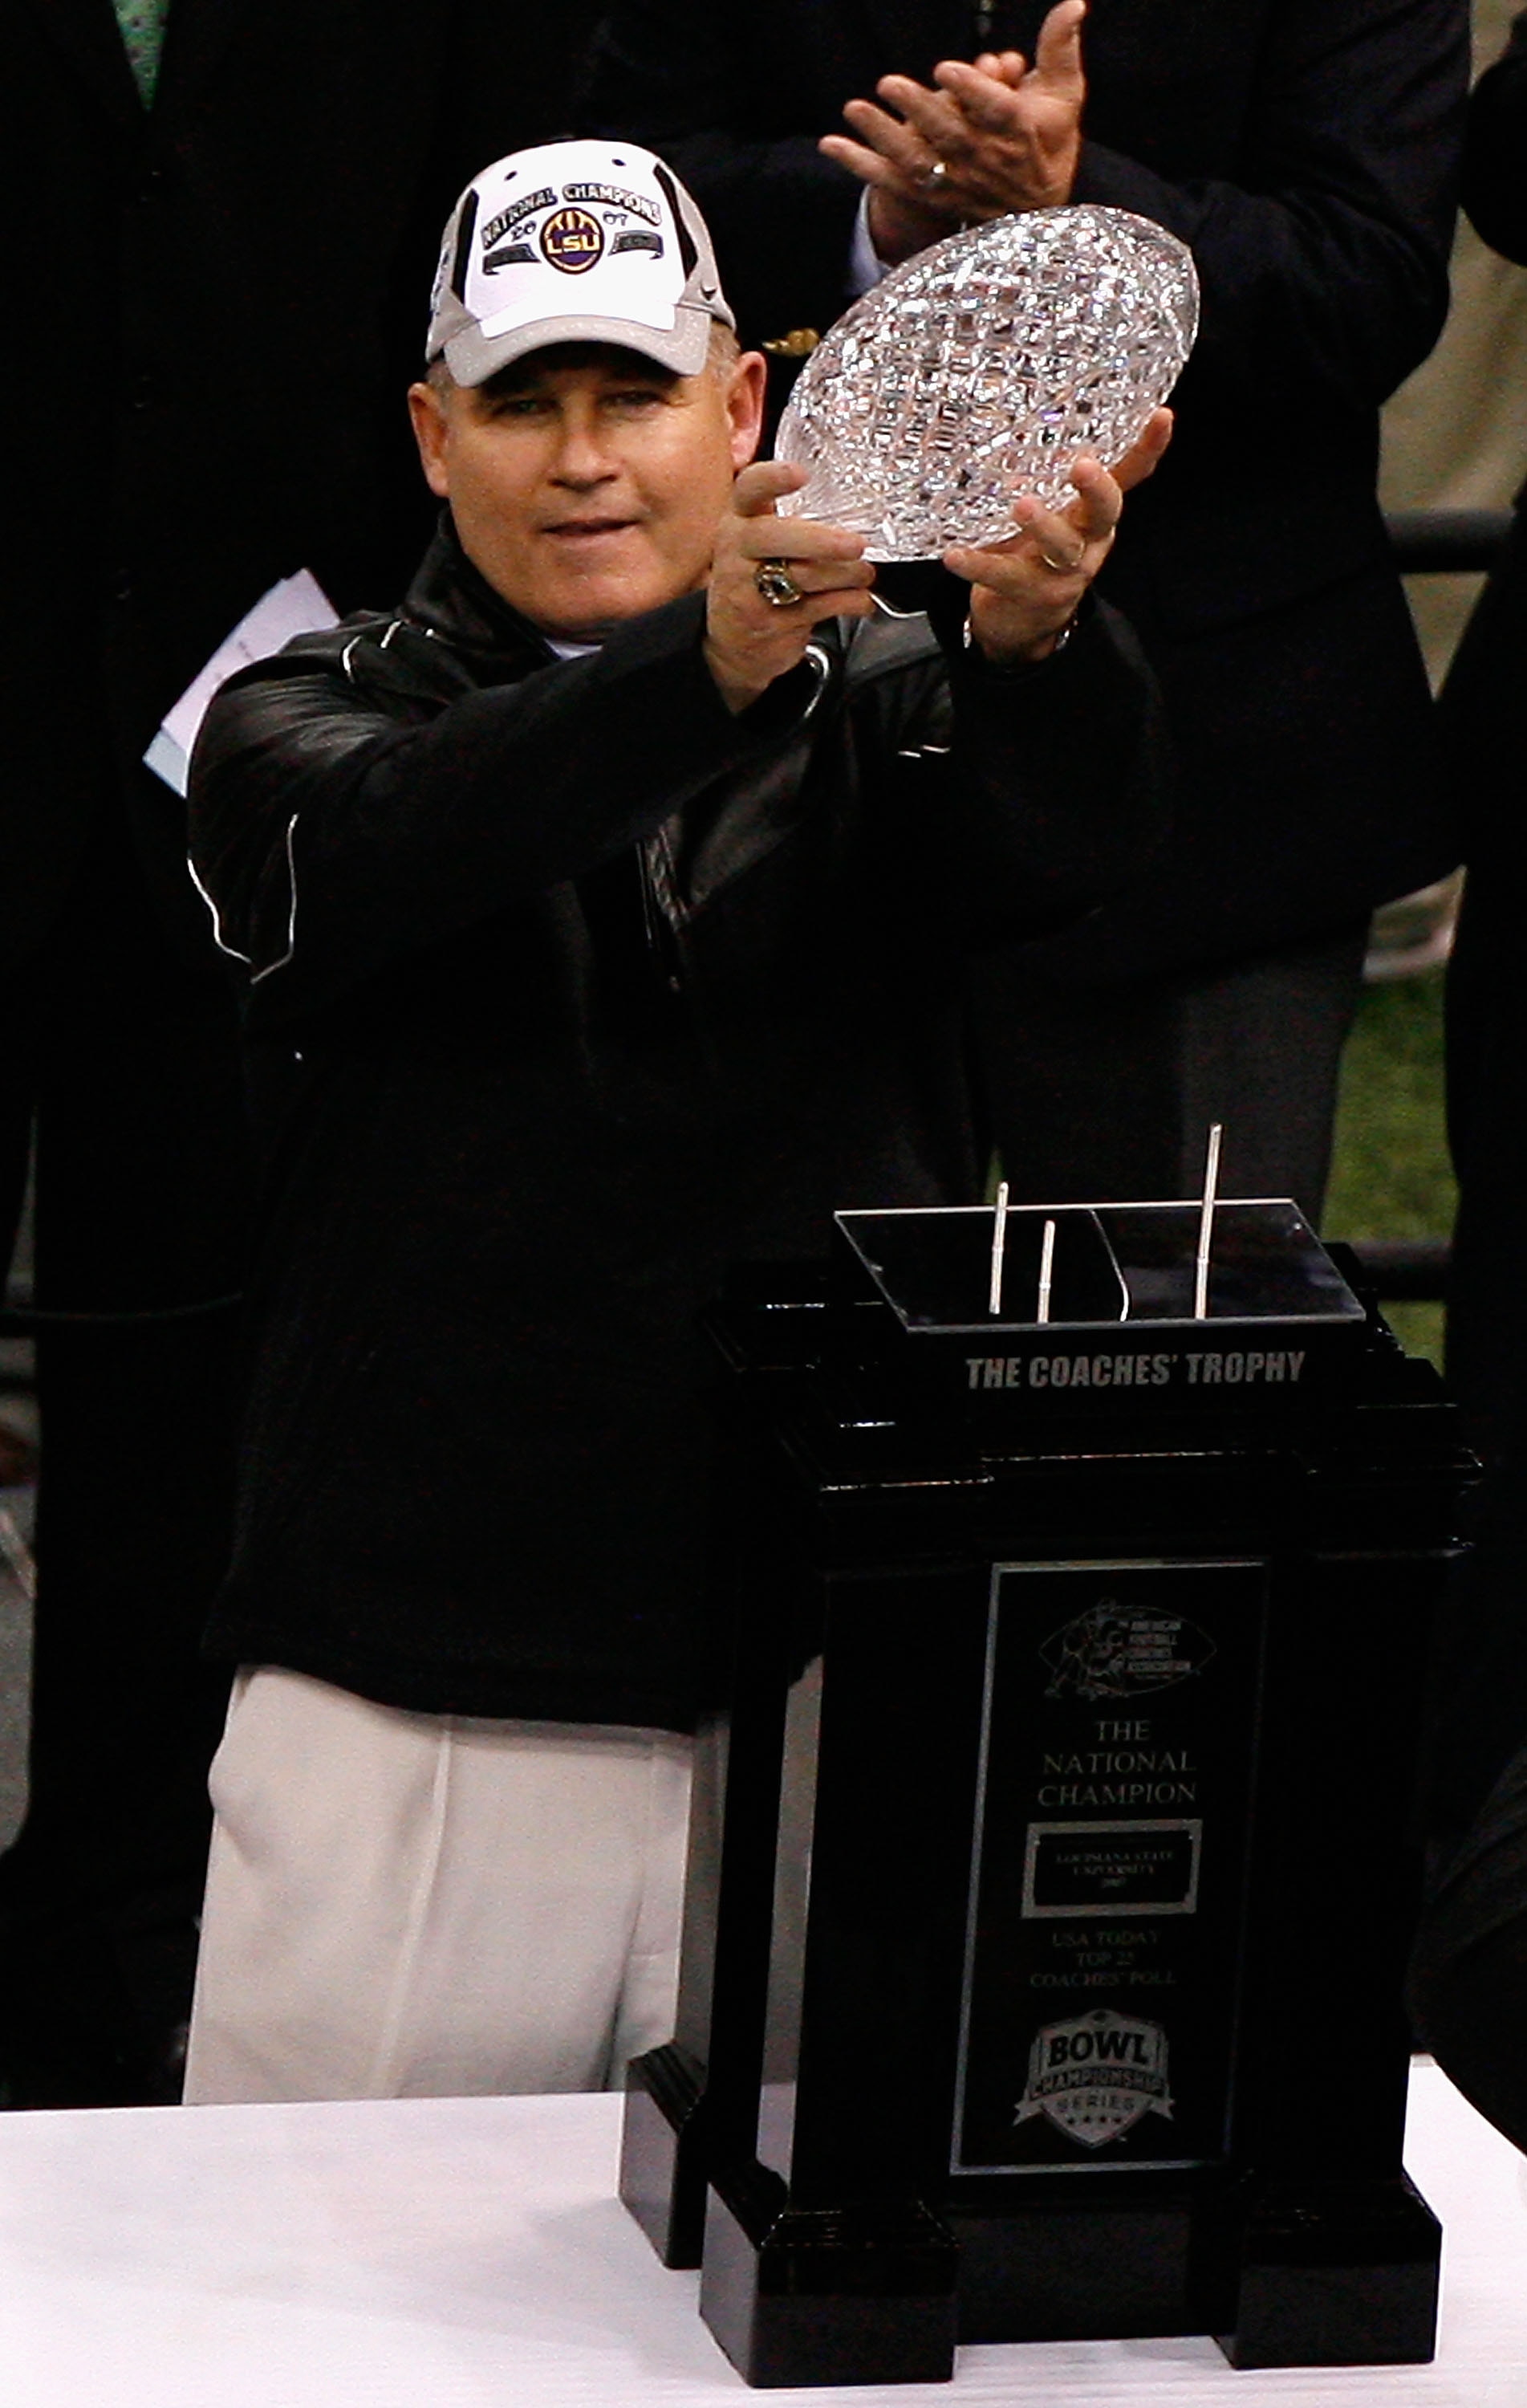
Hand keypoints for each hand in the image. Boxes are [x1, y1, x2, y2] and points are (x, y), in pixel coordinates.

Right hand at [705, 462, 875, 713]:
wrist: (734, 645)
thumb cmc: (758, 583)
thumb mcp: (761, 546)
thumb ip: (794, 523)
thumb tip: (858, 509)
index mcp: (739, 522)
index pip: (748, 490)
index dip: (772, 478)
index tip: (800, 474)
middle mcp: (737, 552)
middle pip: (774, 536)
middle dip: (821, 540)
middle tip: (857, 544)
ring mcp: (747, 591)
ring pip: (803, 575)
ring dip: (846, 574)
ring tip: (864, 573)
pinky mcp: (767, 624)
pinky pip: (818, 608)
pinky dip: (850, 602)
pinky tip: (860, 599)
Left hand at [819, 1, 1086, 267]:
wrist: (1037, 212)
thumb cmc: (1049, 144)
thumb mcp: (1064, 94)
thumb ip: (1059, 46)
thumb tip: (1073, 2)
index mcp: (1020, 131)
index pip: (997, 111)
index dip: (971, 91)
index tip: (947, 69)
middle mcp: (986, 160)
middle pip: (951, 136)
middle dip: (920, 110)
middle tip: (890, 83)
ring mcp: (956, 182)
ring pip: (917, 162)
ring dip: (883, 137)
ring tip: (855, 108)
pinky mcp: (932, 196)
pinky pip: (890, 182)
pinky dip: (859, 164)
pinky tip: (830, 144)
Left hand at [946, 408, 1171, 666]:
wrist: (1022, 624)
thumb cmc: (1034, 552)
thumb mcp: (1049, 511)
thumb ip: (1038, 475)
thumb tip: (1002, 415)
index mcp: (1096, 514)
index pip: (1131, 476)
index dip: (1148, 448)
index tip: (1162, 415)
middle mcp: (1089, 541)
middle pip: (1105, 513)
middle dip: (1096, 489)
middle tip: (1082, 466)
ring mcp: (1064, 573)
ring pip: (1062, 547)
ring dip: (1044, 524)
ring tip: (1022, 504)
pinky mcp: (1030, 595)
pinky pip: (1004, 576)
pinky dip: (978, 564)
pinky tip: (954, 555)